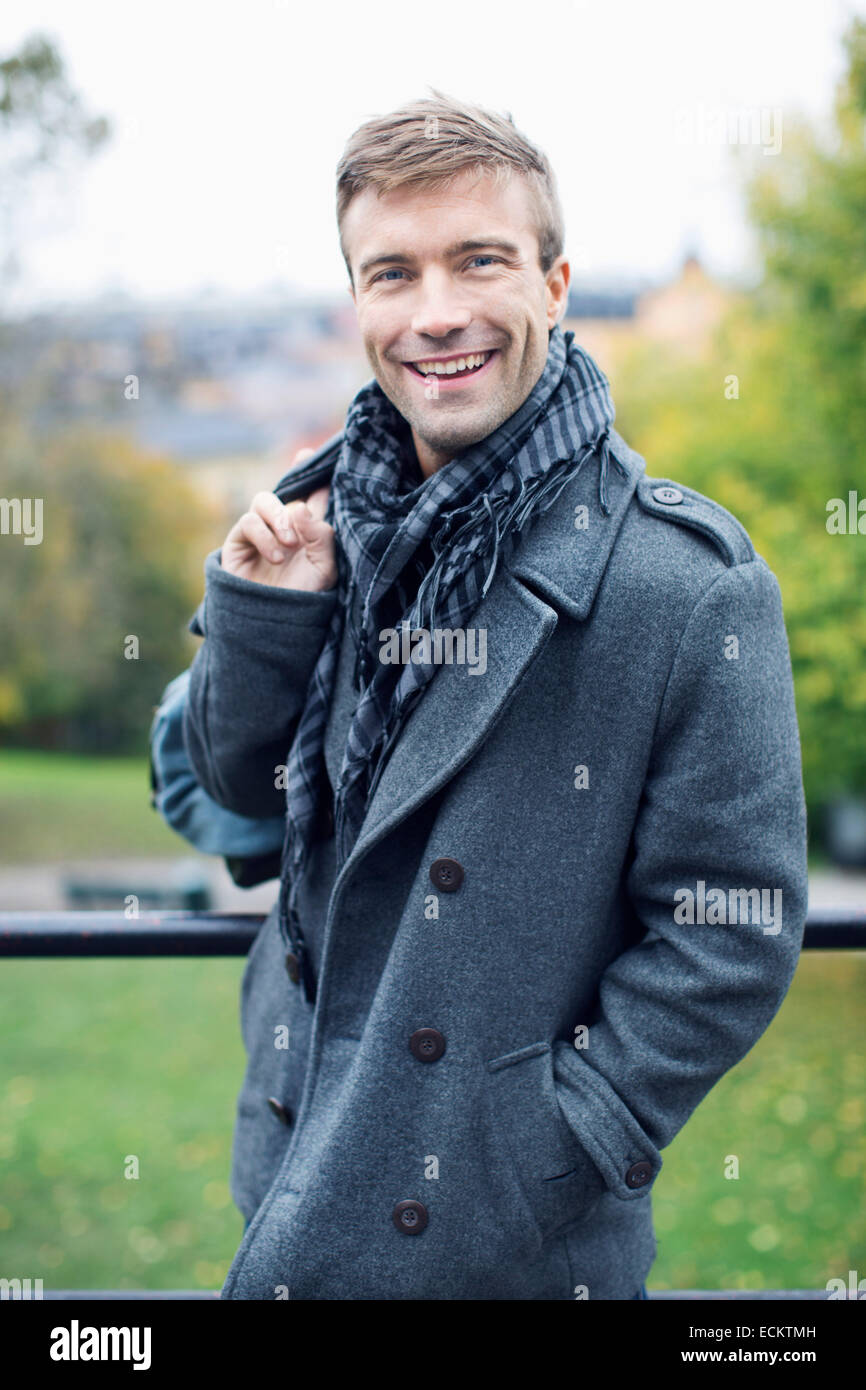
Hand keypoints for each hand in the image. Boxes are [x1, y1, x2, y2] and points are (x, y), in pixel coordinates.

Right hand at [220, 450, 336, 590]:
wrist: (274, 624)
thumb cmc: (302, 598)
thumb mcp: (325, 568)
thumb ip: (320, 536)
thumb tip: (298, 506)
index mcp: (310, 531)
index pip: (313, 496)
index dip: (312, 474)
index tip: (309, 452)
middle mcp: (284, 528)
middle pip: (284, 491)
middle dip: (292, 486)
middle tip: (301, 517)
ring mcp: (260, 534)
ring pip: (263, 500)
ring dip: (278, 518)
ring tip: (289, 545)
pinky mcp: (238, 543)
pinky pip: (248, 522)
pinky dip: (263, 535)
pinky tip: (275, 555)